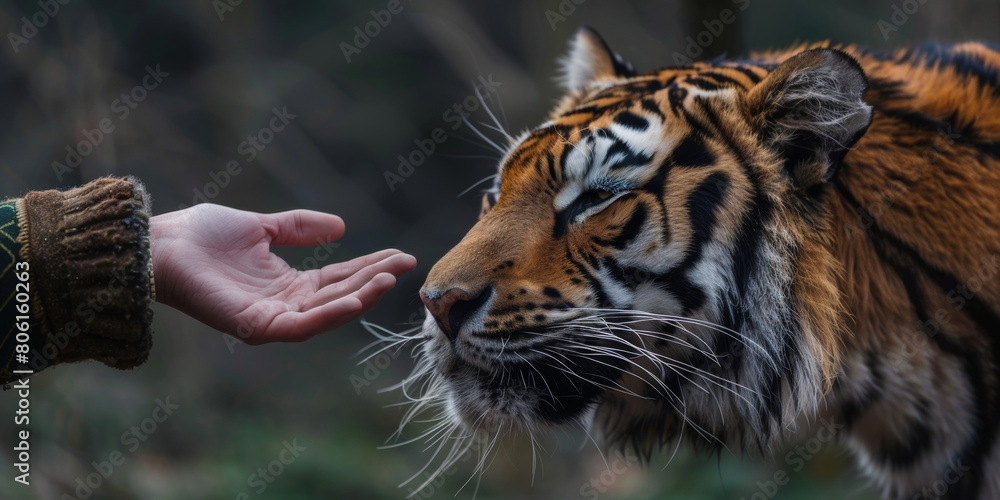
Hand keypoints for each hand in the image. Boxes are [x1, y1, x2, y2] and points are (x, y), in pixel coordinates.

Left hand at [149, 204, 415, 343]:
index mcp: (287, 285)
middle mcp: (284, 305)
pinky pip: (301, 326)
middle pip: (340, 295)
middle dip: (374, 280)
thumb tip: (341, 227)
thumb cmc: (201, 236)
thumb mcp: (263, 227)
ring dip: (360, 298)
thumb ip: (298, 228)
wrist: (162, 245)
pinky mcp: (256, 327)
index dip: (369, 267)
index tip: (399, 254)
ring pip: (327, 314)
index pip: (338, 278)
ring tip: (388, 279)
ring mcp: (271, 318)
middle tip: (404, 263)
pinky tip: (355, 298)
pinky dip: (330, 315)